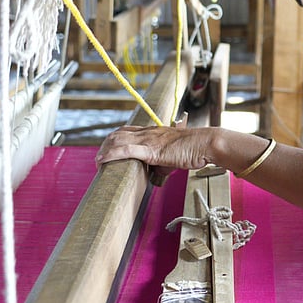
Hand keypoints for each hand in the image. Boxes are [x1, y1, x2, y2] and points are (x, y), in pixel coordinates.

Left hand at [95, 124, 212, 171]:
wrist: (204, 144)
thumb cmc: (193, 149)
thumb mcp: (173, 153)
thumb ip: (161, 160)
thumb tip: (157, 172)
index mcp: (152, 131)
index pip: (126, 130)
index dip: (114, 139)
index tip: (107, 150)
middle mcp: (147, 132)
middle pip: (117, 134)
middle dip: (105, 146)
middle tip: (99, 160)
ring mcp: (148, 140)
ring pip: (117, 140)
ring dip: (104, 151)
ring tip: (98, 162)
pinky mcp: (151, 150)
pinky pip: (126, 150)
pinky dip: (111, 155)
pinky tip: (103, 160)